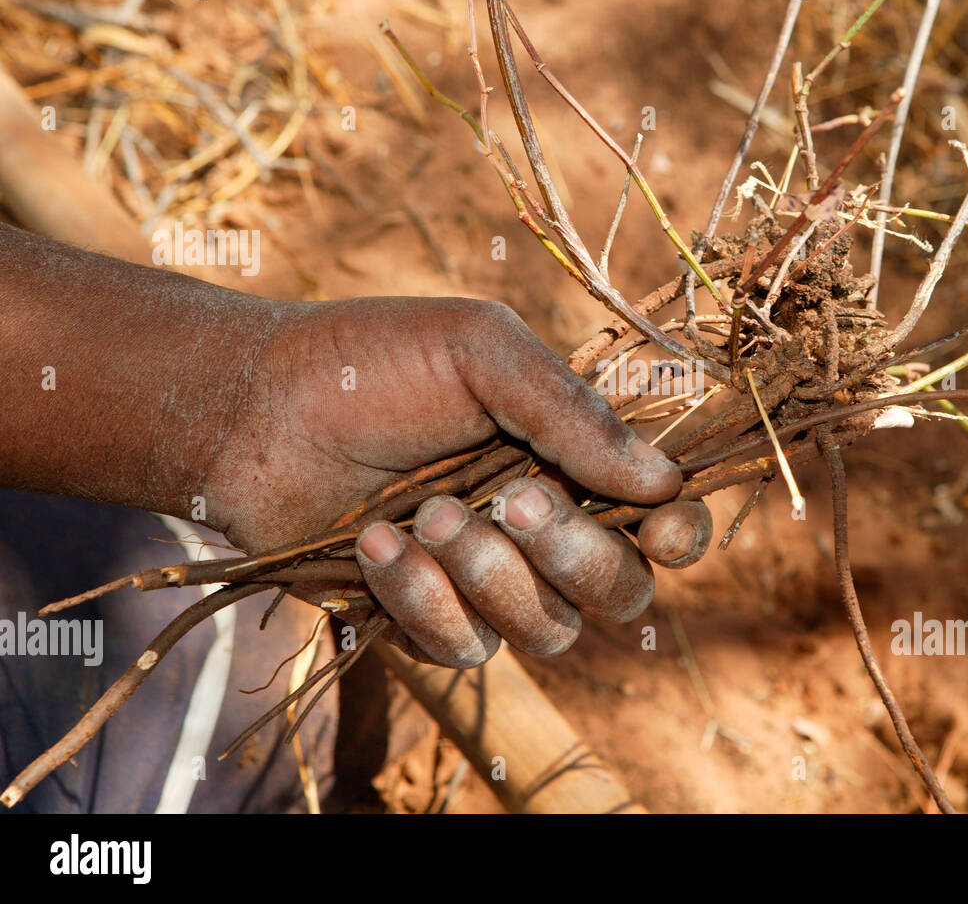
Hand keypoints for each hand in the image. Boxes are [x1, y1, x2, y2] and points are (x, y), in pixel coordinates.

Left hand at [202, 297, 711, 665]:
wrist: (254, 411)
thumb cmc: (373, 364)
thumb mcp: (481, 353)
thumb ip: (572, 414)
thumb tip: (664, 480)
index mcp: (573, 458)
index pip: (661, 517)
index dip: (678, 532)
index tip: (662, 528)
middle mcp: (545, 529)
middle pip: (621, 588)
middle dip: (578, 556)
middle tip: (514, 502)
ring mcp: (489, 582)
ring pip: (549, 629)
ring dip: (492, 576)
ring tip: (426, 513)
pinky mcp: (428, 621)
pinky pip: (465, 648)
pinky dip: (423, 599)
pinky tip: (374, 543)